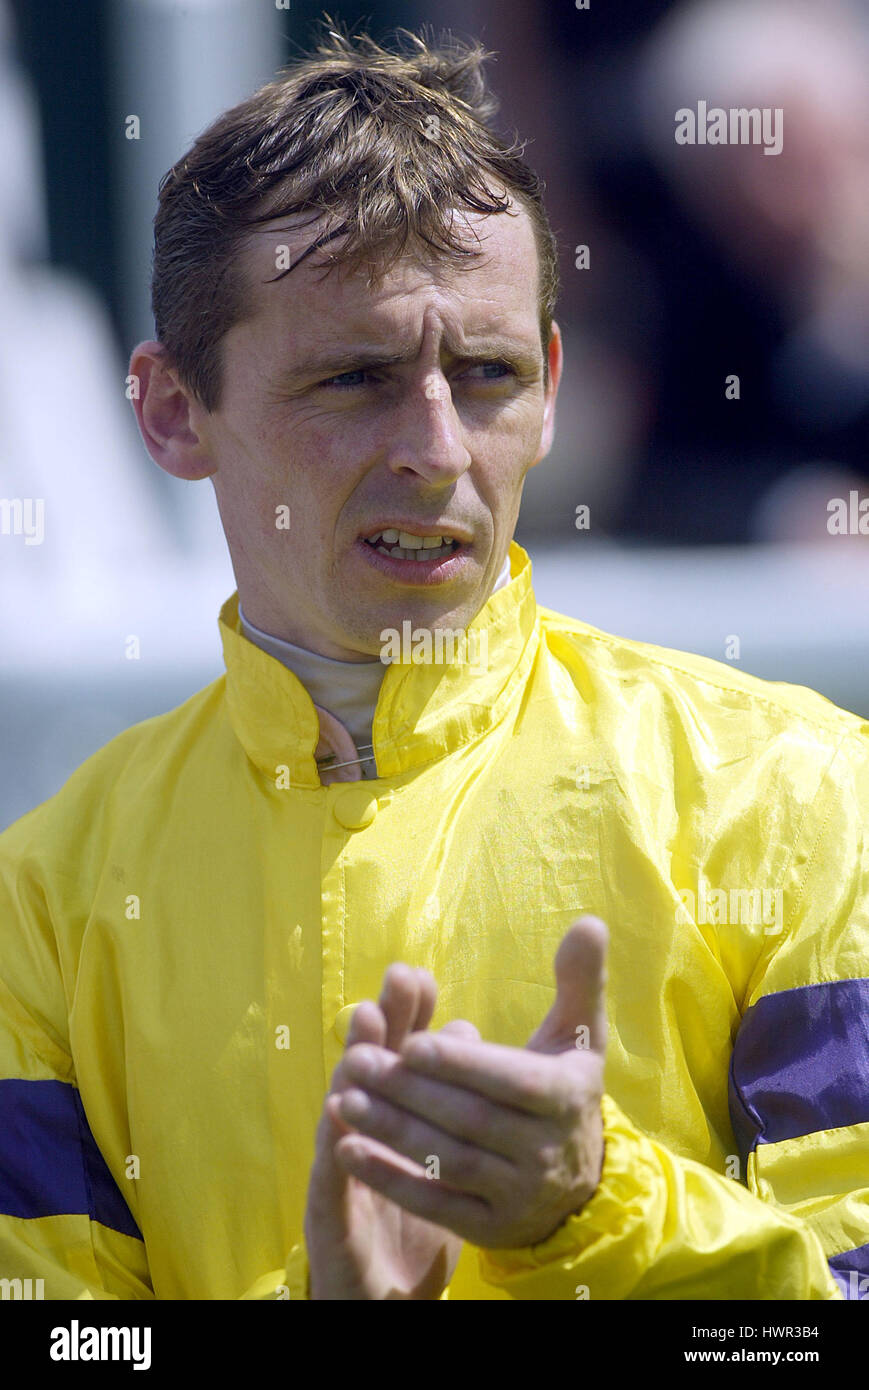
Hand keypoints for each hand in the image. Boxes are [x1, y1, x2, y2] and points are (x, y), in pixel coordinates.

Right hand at [304, 963, 474, 1297]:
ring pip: (344, 1113)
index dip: (408, 1019)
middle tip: (396, 975)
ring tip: (363, 1019)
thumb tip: (464, 1029)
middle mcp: (359, 1139)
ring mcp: (338, 1176)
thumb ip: (449, 1097)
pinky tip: (338, 1114)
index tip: (419, 974)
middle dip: (384, 1023)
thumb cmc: (409, 1225)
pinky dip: (336, 1145)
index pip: (400, 1063)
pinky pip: (332, 1180)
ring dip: (353, 1065)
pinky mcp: (328, 1219)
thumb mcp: (438, 1159)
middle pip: (369, 1072)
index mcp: (391, 1124)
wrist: (382, 1302)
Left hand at [333, 916, 607, 1249]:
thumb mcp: (578, 1037)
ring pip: (447, 1161)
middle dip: (409, 1091)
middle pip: (470, 1120)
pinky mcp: (488, 1227)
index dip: (461, 1065)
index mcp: (567, 1097)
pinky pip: (434, 1203)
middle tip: (358, 1060)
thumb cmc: (562, 1090)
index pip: (513, 1083)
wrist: (578, 1185)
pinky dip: (388, 1178)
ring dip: (391, 1131)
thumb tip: (589, 922)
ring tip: (341, 1098)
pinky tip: (346, 1150)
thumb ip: (580, 981)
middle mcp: (546, 1152)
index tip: (411, 1043)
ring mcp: (517, 1195)